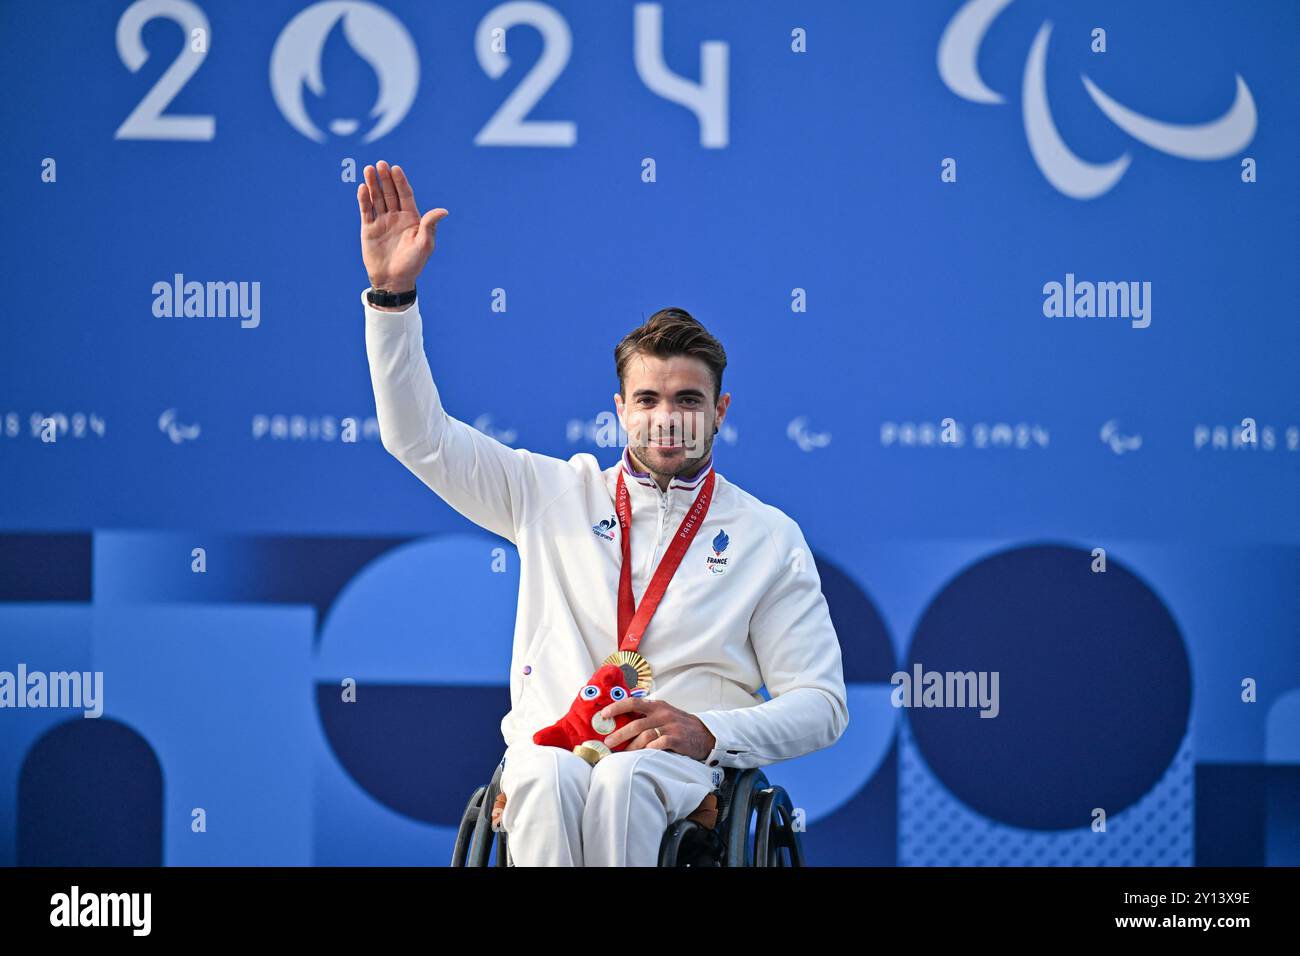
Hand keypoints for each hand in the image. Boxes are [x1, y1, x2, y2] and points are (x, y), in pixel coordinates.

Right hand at [357, 160, 447, 295]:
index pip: (405, 195)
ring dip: (373, 184)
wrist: (393, 280)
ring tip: (368, 169)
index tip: (396, 168)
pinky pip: (366, 211)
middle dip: (385, 179)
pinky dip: (364, 199)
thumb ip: (430, 226)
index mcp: (411, 218)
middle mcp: (396, 217)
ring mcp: (382, 221)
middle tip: (380, 164)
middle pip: (390, 193)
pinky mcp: (369, 229)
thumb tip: (444, 211)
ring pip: (377, 199)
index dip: (400, 182)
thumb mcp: (425, 245)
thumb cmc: (413, 264)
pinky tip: (362, 188)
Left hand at [599, 697, 716, 760]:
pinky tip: (642, 755)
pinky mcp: (677, 740)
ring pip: (645, 736)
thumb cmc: (679, 725)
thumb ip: (647, 715)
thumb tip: (621, 721)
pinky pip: (659, 744)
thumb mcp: (664, 714)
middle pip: (636, 723)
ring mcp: (670, 727)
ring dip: (631, 746)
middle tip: (608, 742)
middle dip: (619, 734)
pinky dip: (649, 750)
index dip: (617, 707)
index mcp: (657, 706)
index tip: (604, 714)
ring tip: (622, 754)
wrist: (705, 735)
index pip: (633, 703)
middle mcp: (663, 714)